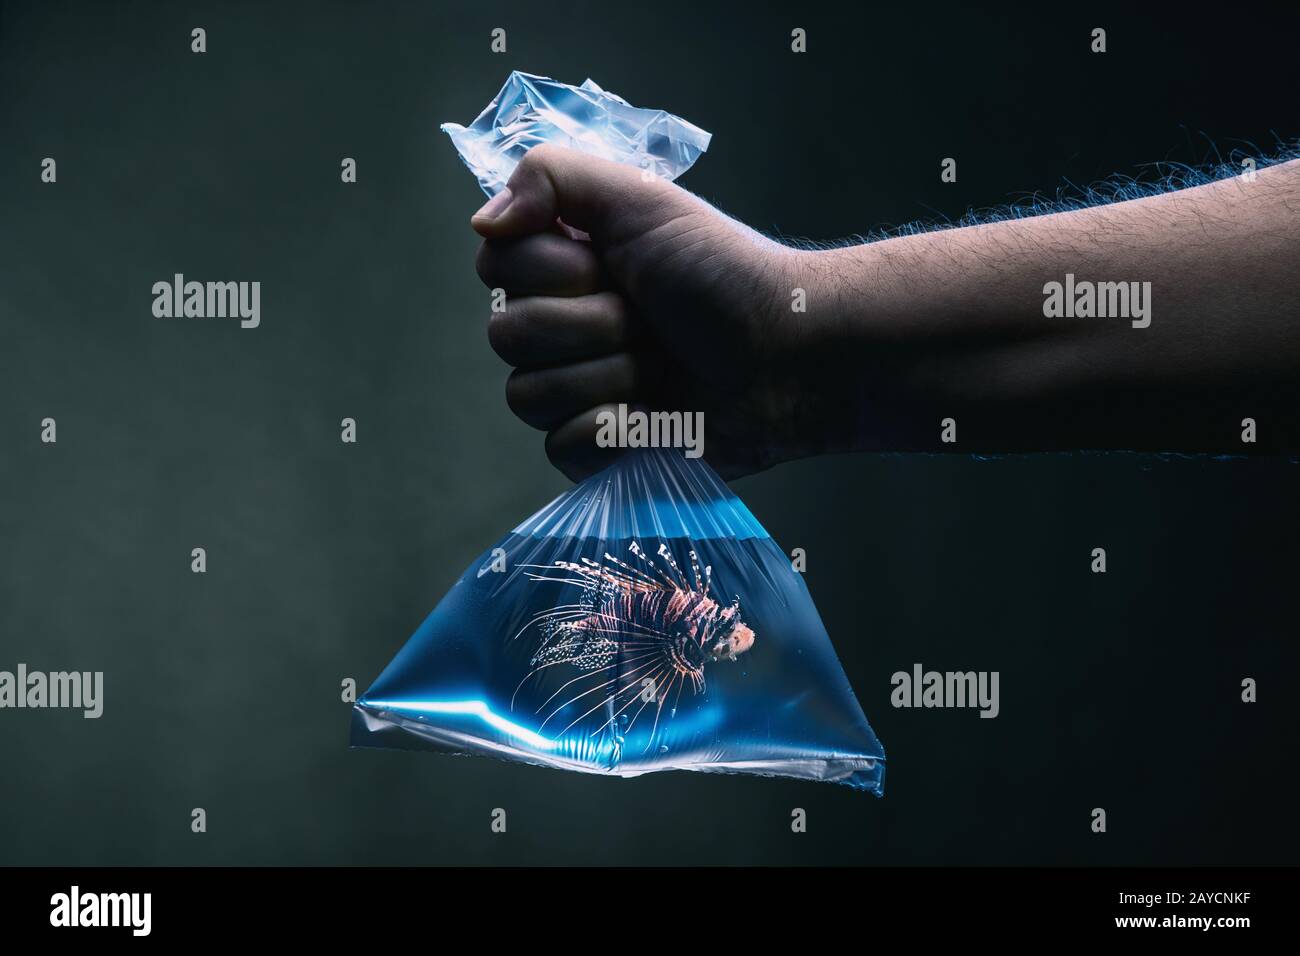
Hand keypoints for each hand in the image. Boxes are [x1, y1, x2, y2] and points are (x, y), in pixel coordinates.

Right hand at [470, 144, 829, 480]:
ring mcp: (575, 393)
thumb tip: (482, 223)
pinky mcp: (598, 452)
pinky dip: (614, 429)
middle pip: (507, 335)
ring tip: (662, 365)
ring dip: (609, 375)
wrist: (791, 355)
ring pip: (529, 396)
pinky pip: (561, 446)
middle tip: (649, 319)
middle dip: (592, 323)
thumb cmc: (725, 274)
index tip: (612, 265)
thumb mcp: (641, 197)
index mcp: (562, 268)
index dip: (553, 269)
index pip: (495, 267)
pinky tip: (657, 414)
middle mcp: (560, 328)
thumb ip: (550, 176)